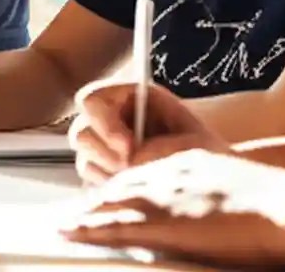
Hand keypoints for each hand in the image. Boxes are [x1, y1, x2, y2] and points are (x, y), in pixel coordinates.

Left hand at [61, 150, 284, 269]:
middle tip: (75, 212)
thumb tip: (215, 216)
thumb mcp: (238, 187)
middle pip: (121, 183)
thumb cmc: (275, 206)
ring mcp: (163, 195)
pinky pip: (113, 224)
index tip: (106, 197)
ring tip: (64, 224)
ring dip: (86, 214)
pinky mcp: (161, 220)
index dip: (122, 187)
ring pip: (110, 201)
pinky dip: (88, 228)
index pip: (143, 170)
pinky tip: (69, 231)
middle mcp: (169, 172)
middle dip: (97, 199)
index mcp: (189, 161)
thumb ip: (216, 195)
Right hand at [69, 80, 228, 184]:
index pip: (92, 100)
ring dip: (110, 172)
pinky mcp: (99, 173)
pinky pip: (92, 183)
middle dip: (107, 155)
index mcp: (123, 97)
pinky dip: (110, 187)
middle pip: (81, 133)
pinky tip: (134, 187)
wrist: (204, 167)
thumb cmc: (197, 143)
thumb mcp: (185, 132)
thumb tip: (130, 157)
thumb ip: (156, 139)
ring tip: (140, 178)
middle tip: (134, 168)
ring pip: (84, 160)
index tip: (129, 145)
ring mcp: (99, 148)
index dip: (105, 123)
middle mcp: (106, 120)